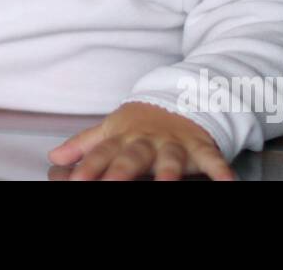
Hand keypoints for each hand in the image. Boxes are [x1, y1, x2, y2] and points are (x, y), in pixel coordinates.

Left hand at [48, 102, 235, 180]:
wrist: (181, 97)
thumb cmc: (142, 121)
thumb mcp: (112, 128)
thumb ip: (85, 144)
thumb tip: (54, 155)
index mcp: (124, 136)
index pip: (102, 152)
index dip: (88, 166)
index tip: (76, 181)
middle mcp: (148, 140)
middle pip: (134, 156)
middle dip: (122, 170)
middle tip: (112, 184)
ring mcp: (175, 143)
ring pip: (171, 157)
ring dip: (169, 171)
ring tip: (167, 185)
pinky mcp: (201, 146)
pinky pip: (213, 159)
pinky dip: (221, 171)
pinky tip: (228, 183)